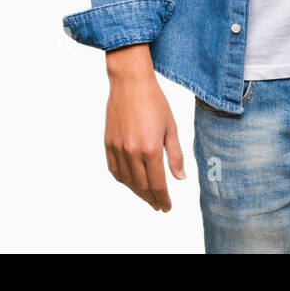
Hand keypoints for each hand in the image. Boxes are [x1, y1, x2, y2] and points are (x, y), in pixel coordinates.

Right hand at [104, 44, 185, 210]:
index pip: (157, 184)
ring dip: (138, 192)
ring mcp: (118, 149)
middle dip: (152, 199)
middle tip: (159, 206)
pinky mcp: (108, 143)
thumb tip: (180, 178)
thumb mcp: (171, 128)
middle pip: (142, 186)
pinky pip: (115, 170)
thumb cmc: (154, 102)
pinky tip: (131, 183)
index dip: (163, 198)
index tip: (167, 207)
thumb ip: (175, 155)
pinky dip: (124, 180)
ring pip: (127, 181)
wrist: (130, 83)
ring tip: (147, 197)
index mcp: (150, 149)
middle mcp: (132, 152)